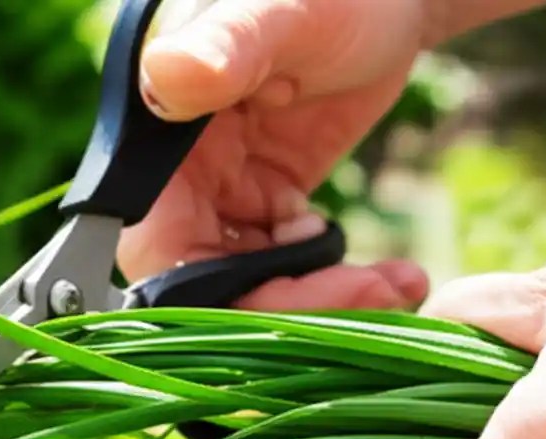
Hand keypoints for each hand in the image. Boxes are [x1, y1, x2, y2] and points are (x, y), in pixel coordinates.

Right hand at [119, 0, 437, 309]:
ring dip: (319, 302)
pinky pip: (287, 270)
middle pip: (205, 282)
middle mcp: (177, 173)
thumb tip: (165, 78)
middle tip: (368, 294)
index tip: (288, 294)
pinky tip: (388, 271)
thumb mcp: (282, 11)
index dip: (207, 291)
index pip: (155, 247)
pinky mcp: (268, 203)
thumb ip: (224, 46)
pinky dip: (336, 284)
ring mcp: (224, 192)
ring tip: (392, 286)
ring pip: (250, 286)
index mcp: (154, 132)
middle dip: (283, 302)